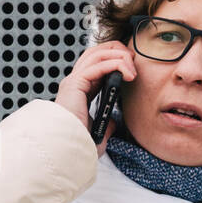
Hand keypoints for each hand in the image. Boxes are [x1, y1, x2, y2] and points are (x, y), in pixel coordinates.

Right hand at [54, 40, 137, 156]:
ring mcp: (73, 81)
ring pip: (97, 54)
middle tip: (133, 61)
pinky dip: (115, 64)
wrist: (68, 151)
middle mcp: (75, 83)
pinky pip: (98, 65)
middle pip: (96, 52)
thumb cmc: (79, 144)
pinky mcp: (75, 84)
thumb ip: (105, 124)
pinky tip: (127, 73)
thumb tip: (113, 122)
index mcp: (80, 91)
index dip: (115, 60)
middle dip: (117, 51)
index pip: (97, 64)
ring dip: (119, 57)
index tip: (132, 69)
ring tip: (132, 68)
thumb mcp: (98, 133)